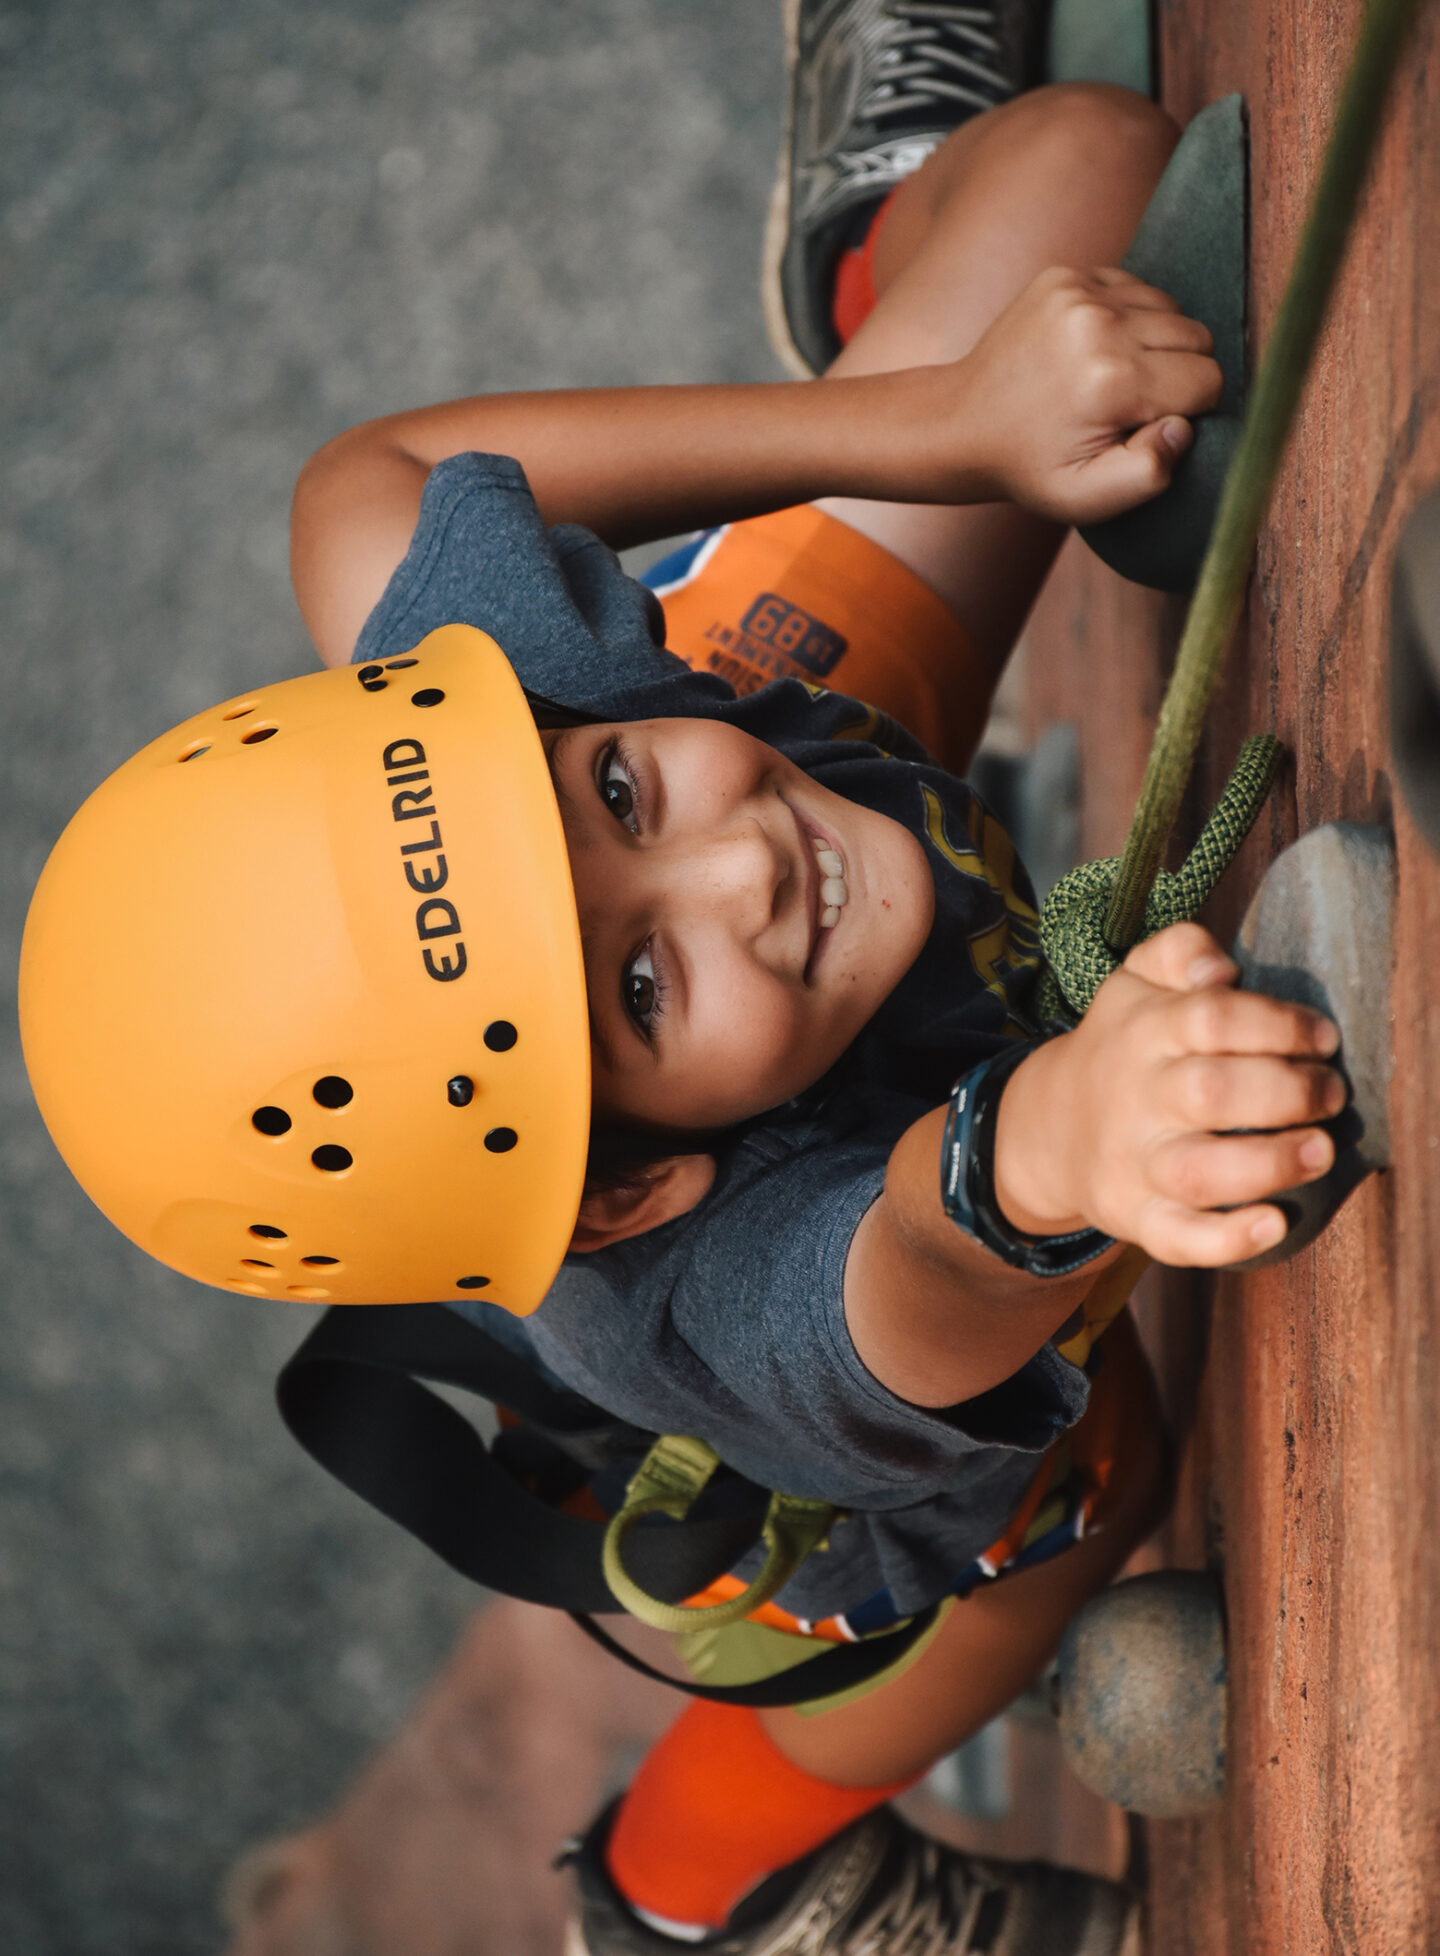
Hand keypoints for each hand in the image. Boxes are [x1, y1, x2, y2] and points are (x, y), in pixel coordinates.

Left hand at [951, 265, 1223, 524]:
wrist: (961, 423)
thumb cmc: (1031, 466)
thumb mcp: (1087, 498)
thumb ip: (1148, 473)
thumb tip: (1184, 427)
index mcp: (1112, 381)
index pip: (1207, 381)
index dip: (1189, 410)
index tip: (1148, 426)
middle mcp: (1100, 325)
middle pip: (1197, 338)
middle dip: (1179, 374)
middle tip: (1131, 404)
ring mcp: (1080, 292)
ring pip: (1173, 308)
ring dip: (1157, 343)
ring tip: (1112, 376)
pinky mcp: (1066, 276)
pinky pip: (1137, 286)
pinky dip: (1130, 316)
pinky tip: (1096, 349)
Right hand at [994, 923, 1344, 1264]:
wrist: (1048, 1127)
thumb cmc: (1124, 1046)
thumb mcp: (1136, 981)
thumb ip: (1180, 951)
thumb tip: (1220, 970)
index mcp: (1143, 1032)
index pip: (1211, 1018)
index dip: (1277, 1025)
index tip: (1323, 1038)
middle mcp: (1136, 1098)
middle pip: (1210, 1093)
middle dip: (1287, 1092)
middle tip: (1331, 1094)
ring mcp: (1134, 1163)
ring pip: (1197, 1172)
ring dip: (1268, 1165)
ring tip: (1319, 1151)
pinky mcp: (1135, 1216)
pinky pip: (1176, 1239)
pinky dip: (1226, 1240)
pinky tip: (1272, 1225)